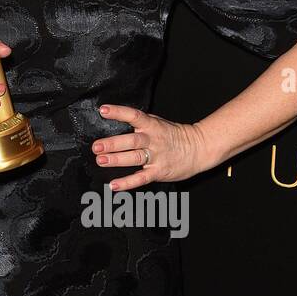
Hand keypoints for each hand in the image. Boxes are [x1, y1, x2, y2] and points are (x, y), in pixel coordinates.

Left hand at [92, 103, 208, 189]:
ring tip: (101, 160)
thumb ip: (141, 122)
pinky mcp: (159, 172)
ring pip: (134, 158)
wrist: (199, 149)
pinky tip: (114, 185)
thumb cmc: (175, 135)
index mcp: (152, 126)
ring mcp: (156, 157)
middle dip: (113, 144)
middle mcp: (153, 140)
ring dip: (116, 160)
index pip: (134, 115)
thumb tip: (118, 118)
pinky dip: (127, 183)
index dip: (118, 112)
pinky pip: (141, 178)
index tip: (103, 110)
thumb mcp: (159, 123)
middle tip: (97, 146)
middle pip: (132, 141)